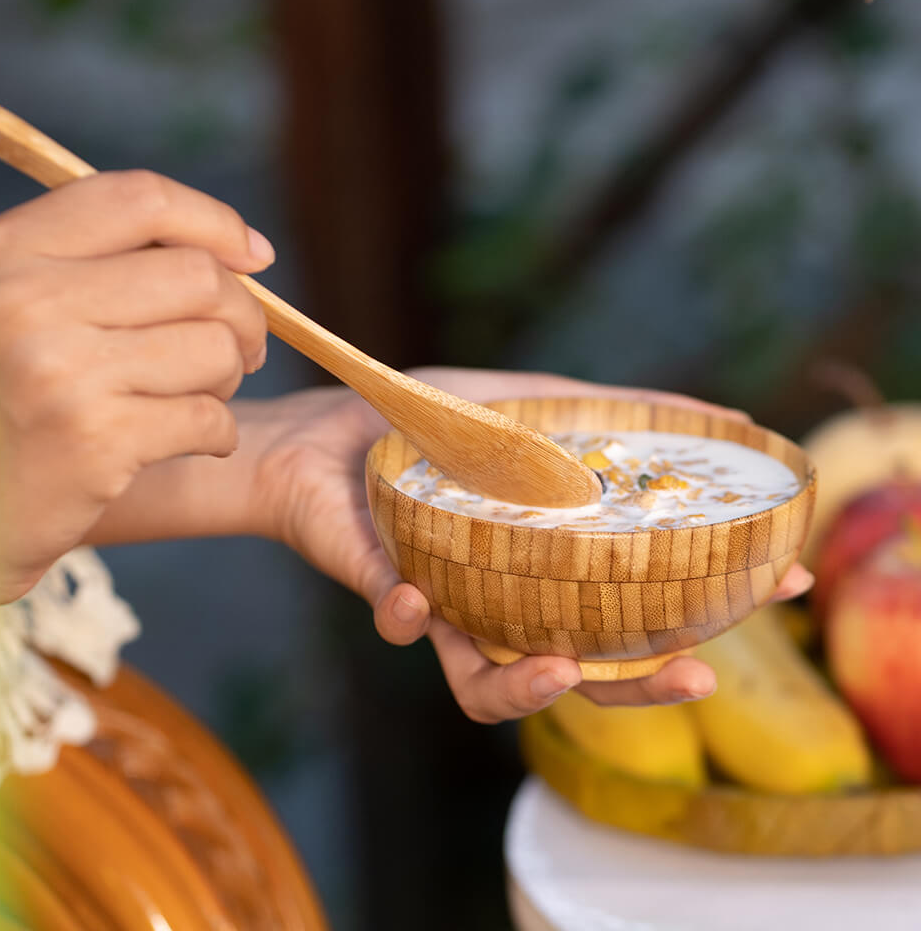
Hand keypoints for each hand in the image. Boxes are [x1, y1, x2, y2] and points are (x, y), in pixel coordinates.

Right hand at [0, 171, 272, 605]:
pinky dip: (219, 433)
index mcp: (7, 249)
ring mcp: (59, 370)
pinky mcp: (95, 439)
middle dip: (243, 315)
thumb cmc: (10, 397)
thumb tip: (246, 250)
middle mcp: (25, 300)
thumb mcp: (21, 304)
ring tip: (201, 396)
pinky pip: (209, 418)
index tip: (255, 255)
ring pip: (215, 348)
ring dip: (230, 378)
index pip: (141, 198)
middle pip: (198, 275)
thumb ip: (111, 260)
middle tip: (241, 348)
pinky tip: (194, 441)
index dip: (216, 222)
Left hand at [253, 367, 815, 721]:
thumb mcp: (524, 404)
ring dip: (529, 690)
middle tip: (697, 674)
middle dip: (640, 686)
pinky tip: (416, 600)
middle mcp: (499, 602)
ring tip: (561, 667)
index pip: (633, 609)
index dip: (704, 609)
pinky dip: (411, 619)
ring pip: (492, 686)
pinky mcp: (386, 596)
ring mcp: (445, 609)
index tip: (776, 589)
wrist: (318, 432)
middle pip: (581, 671)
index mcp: (542, 567)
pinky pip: (404, 629)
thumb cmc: (421, 423)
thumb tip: (717, 409)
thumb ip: (606, 411)